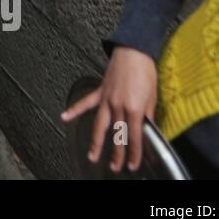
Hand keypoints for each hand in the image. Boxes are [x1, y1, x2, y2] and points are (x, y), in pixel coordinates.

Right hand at [61, 46, 157, 172]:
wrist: (134, 51)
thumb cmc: (146, 72)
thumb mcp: (153, 96)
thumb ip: (149, 115)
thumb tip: (148, 130)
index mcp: (134, 108)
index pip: (135, 136)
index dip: (135, 152)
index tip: (134, 164)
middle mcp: (118, 105)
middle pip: (116, 134)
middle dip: (116, 153)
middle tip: (114, 167)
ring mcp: (107, 98)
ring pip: (100, 124)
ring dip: (95, 141)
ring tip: (91, 155)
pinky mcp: (100, 91)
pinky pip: (86, 103)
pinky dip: (75, 110)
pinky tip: (65, 117)